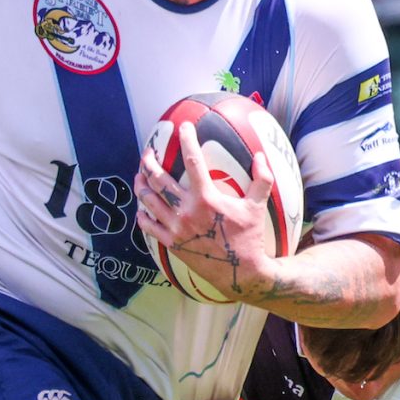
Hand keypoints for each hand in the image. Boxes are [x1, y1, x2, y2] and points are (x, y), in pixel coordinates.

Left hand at [133, 120, 277, 300]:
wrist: (240, 272)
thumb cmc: (250, 237)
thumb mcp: (257, 206)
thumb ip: (261, 179)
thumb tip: (260, 156)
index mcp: (206, 197)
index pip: (193, 161)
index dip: (187, 140)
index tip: (183, 126)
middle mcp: (187, 210)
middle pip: (159, 180)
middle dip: (149, 162)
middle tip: (147, 152)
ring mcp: (176, 227)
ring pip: (149, 201)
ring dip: (141, 186)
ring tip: (138, 176)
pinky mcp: (171, 243)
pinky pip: (149, 227)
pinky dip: (142, 216)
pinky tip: (141, 208)